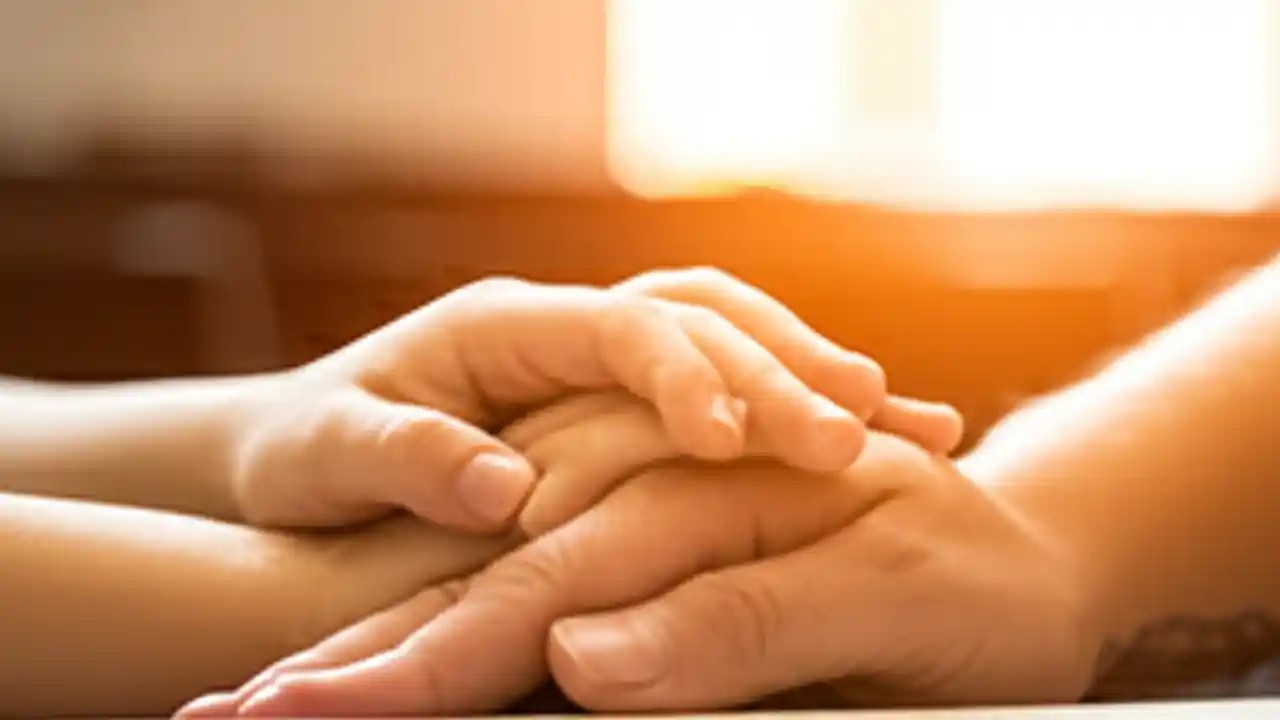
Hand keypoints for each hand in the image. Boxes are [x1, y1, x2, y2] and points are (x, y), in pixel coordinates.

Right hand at [211, 412, 1094, 715]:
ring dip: (387, 644)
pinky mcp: (660, 564)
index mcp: (698, 503)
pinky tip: (411, 675)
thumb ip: (737, 619)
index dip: (422, 662)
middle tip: (241, 718)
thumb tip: (578, 654)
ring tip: (283, 699)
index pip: (532, 595)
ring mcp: (648, 532)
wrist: (1034, 573)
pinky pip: (548, 601)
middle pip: (485, 588)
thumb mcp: (886, 596)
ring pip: (495, 592)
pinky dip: (467, 637)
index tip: (307, 716)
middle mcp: (653, 508)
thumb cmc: (979, 593)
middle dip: (366, 653)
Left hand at [229, 267, 960, 530]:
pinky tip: (880, 440)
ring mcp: (598, 358)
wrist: (299, 447)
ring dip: (809, 376)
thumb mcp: (326, 457)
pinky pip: (730, 379)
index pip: (618, 325)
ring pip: (730, 336)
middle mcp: (562, 327)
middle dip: (780, 369)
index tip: (739, 438)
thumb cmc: (302, 454)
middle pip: (697, 318)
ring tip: (905, 428)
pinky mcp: (622, 399)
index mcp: (500, 326)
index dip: (685, 372)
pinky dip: (799, 404)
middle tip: (863, 431)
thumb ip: (402, 460)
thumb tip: (502, 495)